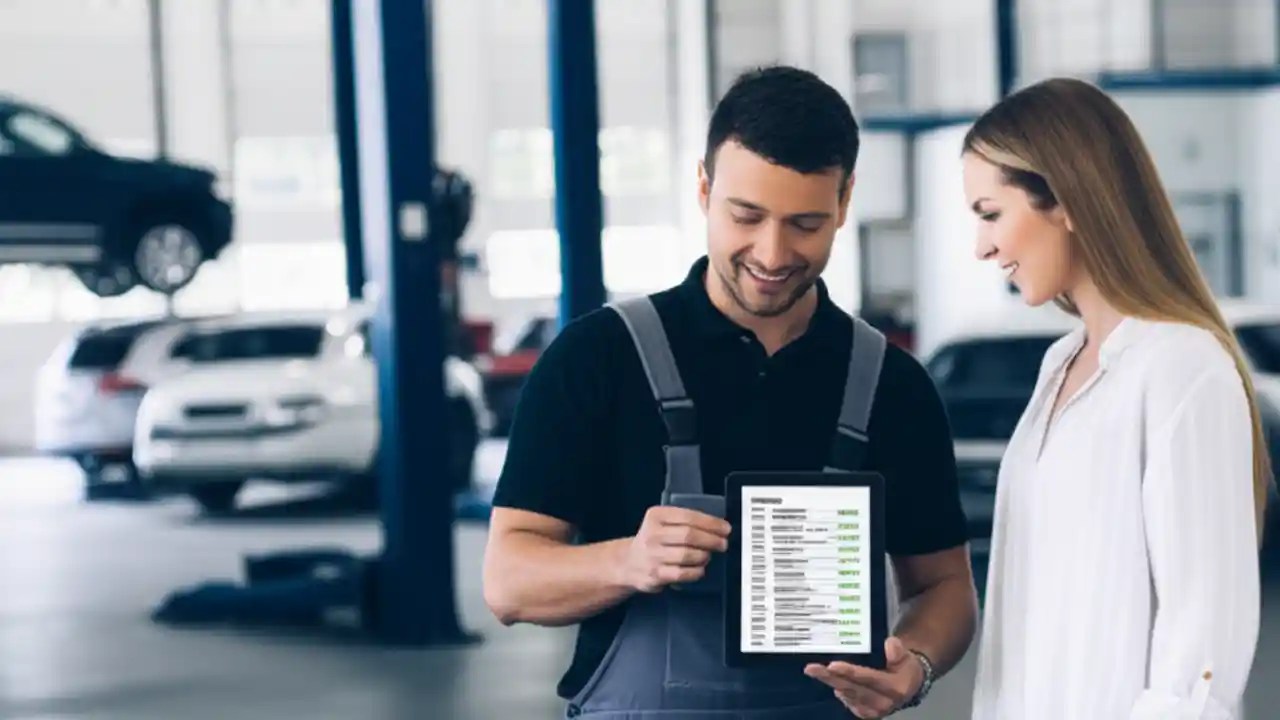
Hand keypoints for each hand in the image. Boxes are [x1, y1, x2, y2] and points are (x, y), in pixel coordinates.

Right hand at [618, 506, 730, 592]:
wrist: (628, 563)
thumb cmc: (653, 541)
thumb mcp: (662, 522)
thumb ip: (684, 521)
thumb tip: (717, 526)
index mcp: (656, 516)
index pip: (688, 517)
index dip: (711, 523)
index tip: (725, 528)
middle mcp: (652, 535)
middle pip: (689, 536)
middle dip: (711, 540)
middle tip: (723, 543)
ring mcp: (653, 556)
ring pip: (687, 555)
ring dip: (704, 556)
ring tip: (708, 555)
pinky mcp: (655, 575)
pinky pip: (683, 574)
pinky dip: (696, 571)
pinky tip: (699, 568)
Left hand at [804, 637, 923, 718]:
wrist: (910, 685)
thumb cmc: (905, 666)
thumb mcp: (906, 655)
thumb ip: (898, 650)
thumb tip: (890, 644)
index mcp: (895, 688)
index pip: (869, 678)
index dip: (850, 672)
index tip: (832, 665)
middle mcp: (884, 703)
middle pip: (852, 688)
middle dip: (830, 677)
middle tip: (811, 668)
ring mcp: (875, 711)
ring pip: (848, 695)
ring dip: (830, 683)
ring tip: (814, 671)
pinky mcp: (868, 714)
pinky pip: (849, 702)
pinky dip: (839, 691)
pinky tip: (830, 680)